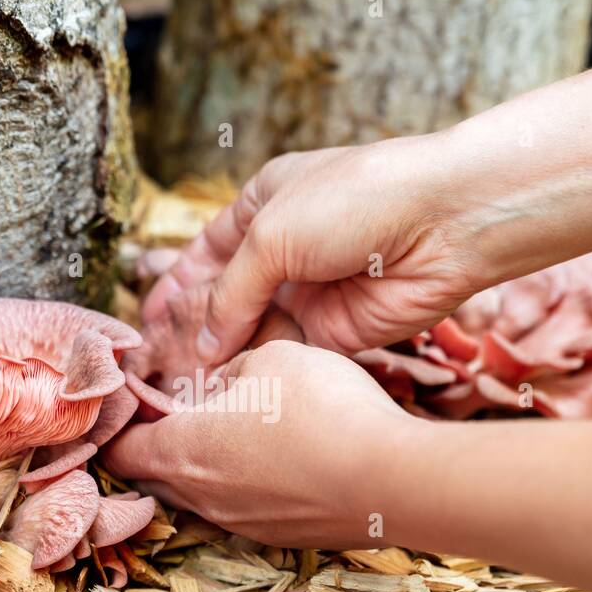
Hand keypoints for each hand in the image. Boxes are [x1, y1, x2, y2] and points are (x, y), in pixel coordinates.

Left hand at [102, 339, 415, 548]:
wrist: (391, 479)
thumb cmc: (322, 407)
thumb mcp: (272, 357)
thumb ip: (235, 366)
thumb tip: (230, 384)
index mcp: (180, 451)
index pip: (118, 451)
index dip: (117, 424)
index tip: (128, 401)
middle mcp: (201, 498)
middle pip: (153, 478)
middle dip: (153, 448)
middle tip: (171, 413)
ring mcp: (242, 525)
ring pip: (200, 496)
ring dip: (203, 468)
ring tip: (229, 433)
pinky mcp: (281, 538)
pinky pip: (243, 509)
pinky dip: (245, 486)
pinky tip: (277, 459)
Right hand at [142, 136, 479, 365]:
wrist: (444, 223)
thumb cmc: (356, 201)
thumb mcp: (270, 235)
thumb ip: (229, 293)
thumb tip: (202, 342)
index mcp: (266, 202)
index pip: (208, 250)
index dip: (176, 285)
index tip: (147, 323)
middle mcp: (286, 249)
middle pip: (227, 297)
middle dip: (195, 329)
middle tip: (159, 366)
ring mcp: (311, 292)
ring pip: (254, 331)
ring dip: (224, 356)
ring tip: (183, 386)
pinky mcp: (337, 332)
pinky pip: (289, 355)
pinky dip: (262, 370)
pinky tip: (230, 391)